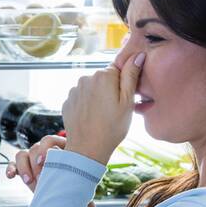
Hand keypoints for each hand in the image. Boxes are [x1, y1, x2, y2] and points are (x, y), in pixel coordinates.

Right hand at [6, 134, 67, 193]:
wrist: (67, 195)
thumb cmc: (73, 182)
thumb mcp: (72, 172)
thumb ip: (65, 163)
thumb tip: (56, 154)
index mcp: (60, 146)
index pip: (48, 140)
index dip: (45, 149)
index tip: (44, 161)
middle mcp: (44, 150)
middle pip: (34, 148)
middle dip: (35, 164)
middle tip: (40, 178)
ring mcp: (32, 159)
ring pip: (22, 155)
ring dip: (23, 168)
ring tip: (29, 181)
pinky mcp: (23, 169)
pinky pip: (13, 165)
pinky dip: (11, 169)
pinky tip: (11, 176)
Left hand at [61, 49, 143, 164]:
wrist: (87, 150)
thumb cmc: (111, 128)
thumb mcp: (127, 102)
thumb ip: (131, 76)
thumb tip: (138, 55)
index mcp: (103, 76)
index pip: (118, 70)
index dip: (123, 85)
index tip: (123, 99)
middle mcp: (86, 78)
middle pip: (104, 79)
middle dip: (110, 90)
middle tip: (114, 110)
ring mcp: (74, 90)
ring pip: (92, 89)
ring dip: (97, 98)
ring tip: (102, 116)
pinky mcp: (67, 102)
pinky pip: (81, 99)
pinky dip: (87, 106)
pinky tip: (91, 118)